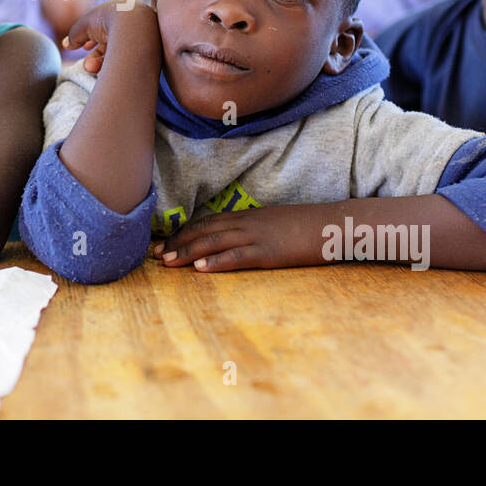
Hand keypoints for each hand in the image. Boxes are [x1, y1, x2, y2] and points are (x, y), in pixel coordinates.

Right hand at [61, 0, 157, 74]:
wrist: (135, 27)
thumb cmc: (107, 20)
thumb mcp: (85, 25)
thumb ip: (75, 34)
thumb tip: (66, 45)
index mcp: (124, 13)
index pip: (107, 29)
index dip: (93, 38)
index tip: (84, 48)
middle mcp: (137, 26)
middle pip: (113, 45)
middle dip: (96, 57)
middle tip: (87, 66)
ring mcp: (147, 40)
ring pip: (122, 56)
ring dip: (102, 64)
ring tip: (92, 70)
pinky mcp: (153, 55)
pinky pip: (131, 64)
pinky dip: (117, 70)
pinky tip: (106, 76)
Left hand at [154, 206, 310, 271]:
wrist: (332, 224)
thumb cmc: (304, 226)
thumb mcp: (273, 223)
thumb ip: (252, 229)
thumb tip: (234, 239)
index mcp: (246, 217)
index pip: (206, 222)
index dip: (182, 233)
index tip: (162, 243)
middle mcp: (245, 223)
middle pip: (204, 231)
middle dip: (177, 243)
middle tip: (154, 255)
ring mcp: (256, 237)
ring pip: (214, 242)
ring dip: (188, 253)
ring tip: (167, 263)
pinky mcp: (268, 252)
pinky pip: (237, 256)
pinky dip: (217, 262)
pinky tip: (201, 269)